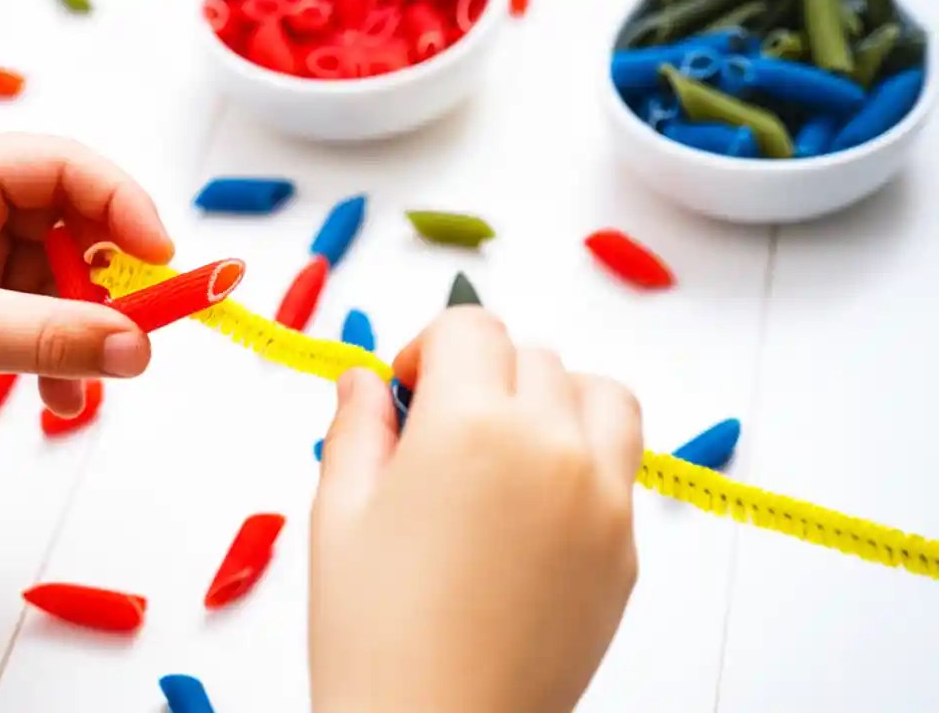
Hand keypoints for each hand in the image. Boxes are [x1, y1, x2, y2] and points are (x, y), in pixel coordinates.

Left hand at [0, 134, 170, 530]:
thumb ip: (59, 337)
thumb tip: (142, 348)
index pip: (66, 167)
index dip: (124, 206)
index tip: (162, 262)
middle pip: (69, 223)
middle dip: (104, 283)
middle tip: (135, 332)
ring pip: (54, 279)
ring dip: (78, 332)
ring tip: (80, 388)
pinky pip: (30, 316)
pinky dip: (51, 353)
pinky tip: (52, 397)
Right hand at [309, 308, 642, 711]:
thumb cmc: (375, 636)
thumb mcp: (338, 514)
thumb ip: (357, 426)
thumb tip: (365, 379)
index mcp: (471, 426)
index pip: (472, 327)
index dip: (428, 347)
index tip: (407, 390)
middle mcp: (551, 448)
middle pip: (532, 356)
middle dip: (481, 375)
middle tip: (439, 432)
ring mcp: (602, 499)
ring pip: (600, 397)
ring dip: (553, 400)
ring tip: (505, 452)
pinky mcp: (625, 550)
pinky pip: (617, 467)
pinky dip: (580, 462)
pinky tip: (527, 516)